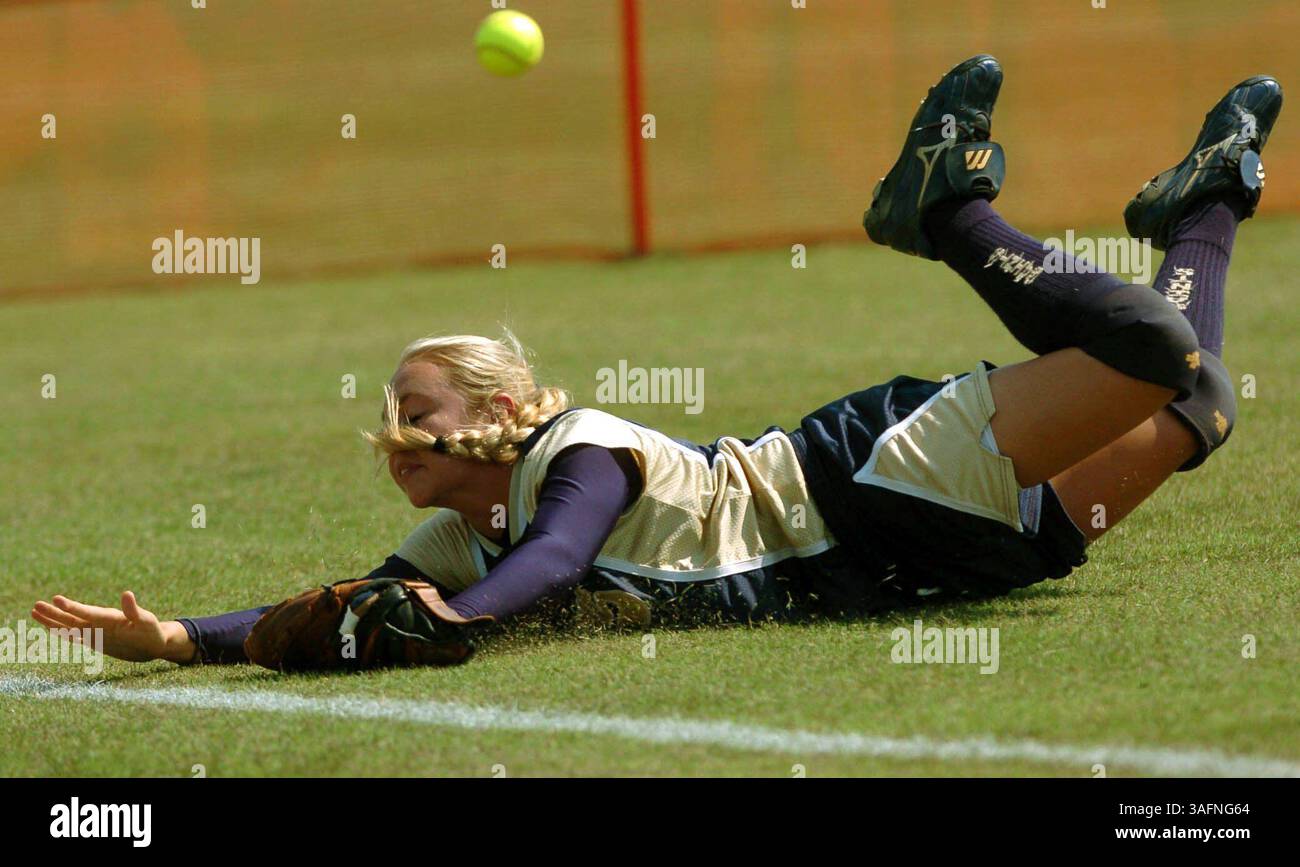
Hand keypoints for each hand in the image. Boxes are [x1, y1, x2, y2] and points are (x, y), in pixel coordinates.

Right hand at [30, 592, 195, 663]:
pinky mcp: (96, 641)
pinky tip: (53, 630)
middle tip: (35, 604)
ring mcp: (96, 632)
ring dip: (53, 621)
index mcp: (109, 617)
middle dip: (54, 613)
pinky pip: (76, 637)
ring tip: (34, 612)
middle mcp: (99, 623)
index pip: (86, 611)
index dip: (71, 606)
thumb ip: (134, 610)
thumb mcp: (146, 621)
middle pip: (72, 617)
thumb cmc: (153, 632)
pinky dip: (63, 634)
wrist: (154, 645)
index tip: (55, 599)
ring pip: (69, 626)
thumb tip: (127, 594)